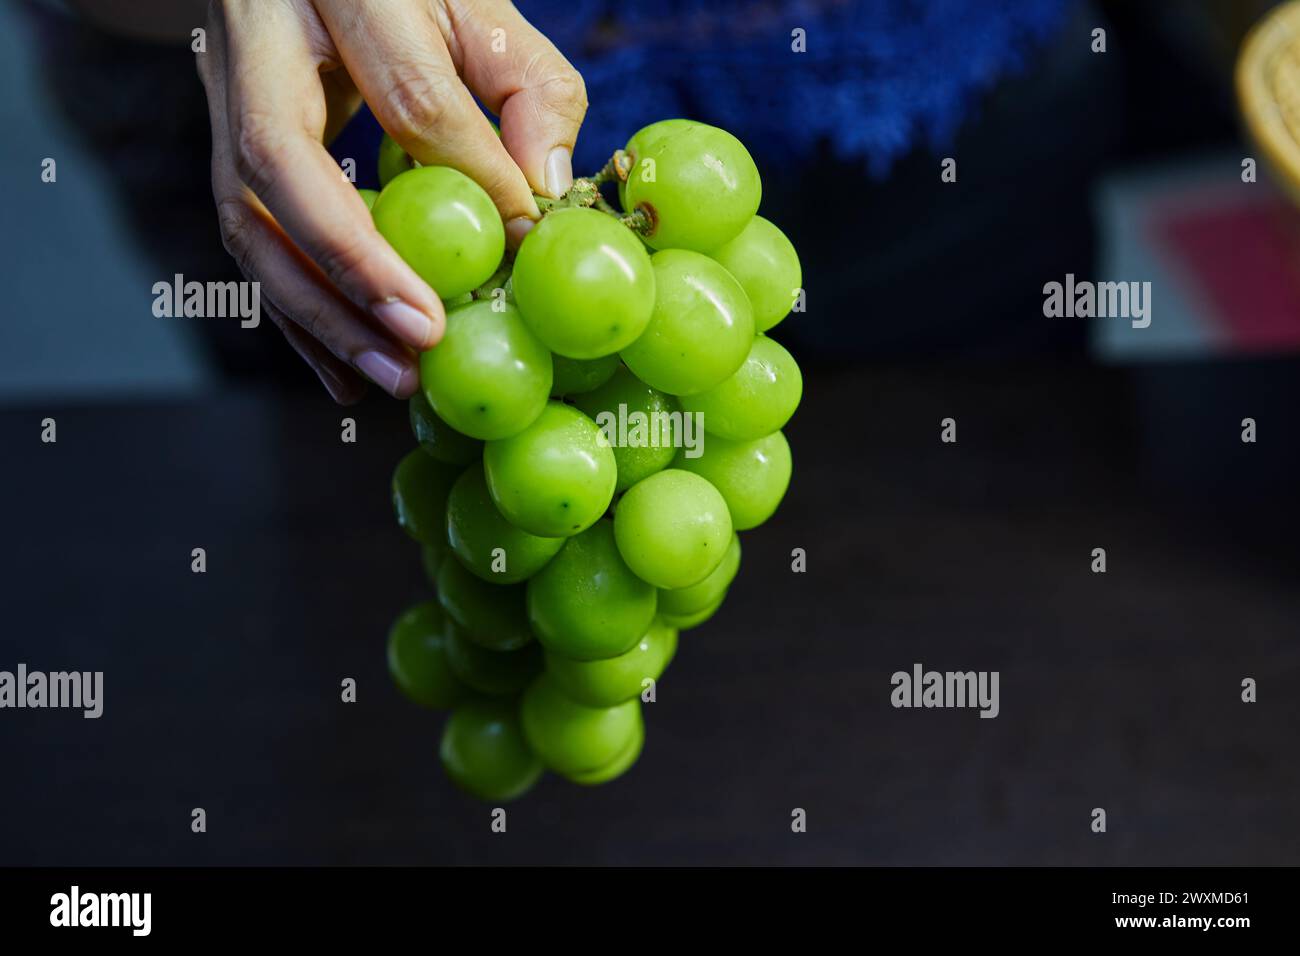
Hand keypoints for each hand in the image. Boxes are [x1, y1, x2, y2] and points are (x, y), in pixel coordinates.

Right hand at [196, 0, 586, 401]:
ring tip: (391, 373)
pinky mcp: (221, 147)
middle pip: (281, 163)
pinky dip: (298, 315)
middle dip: (354, 267)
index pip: (409, 94)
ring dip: (319, 313)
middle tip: (422, 340)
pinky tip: (345, 370)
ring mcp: (224, 94)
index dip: (468, 174)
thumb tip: (542, 195)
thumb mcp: (477, 9)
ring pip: (247, 217)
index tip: (516, 242)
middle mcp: (258, 39)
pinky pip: (248, 243)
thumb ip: (527, 87)